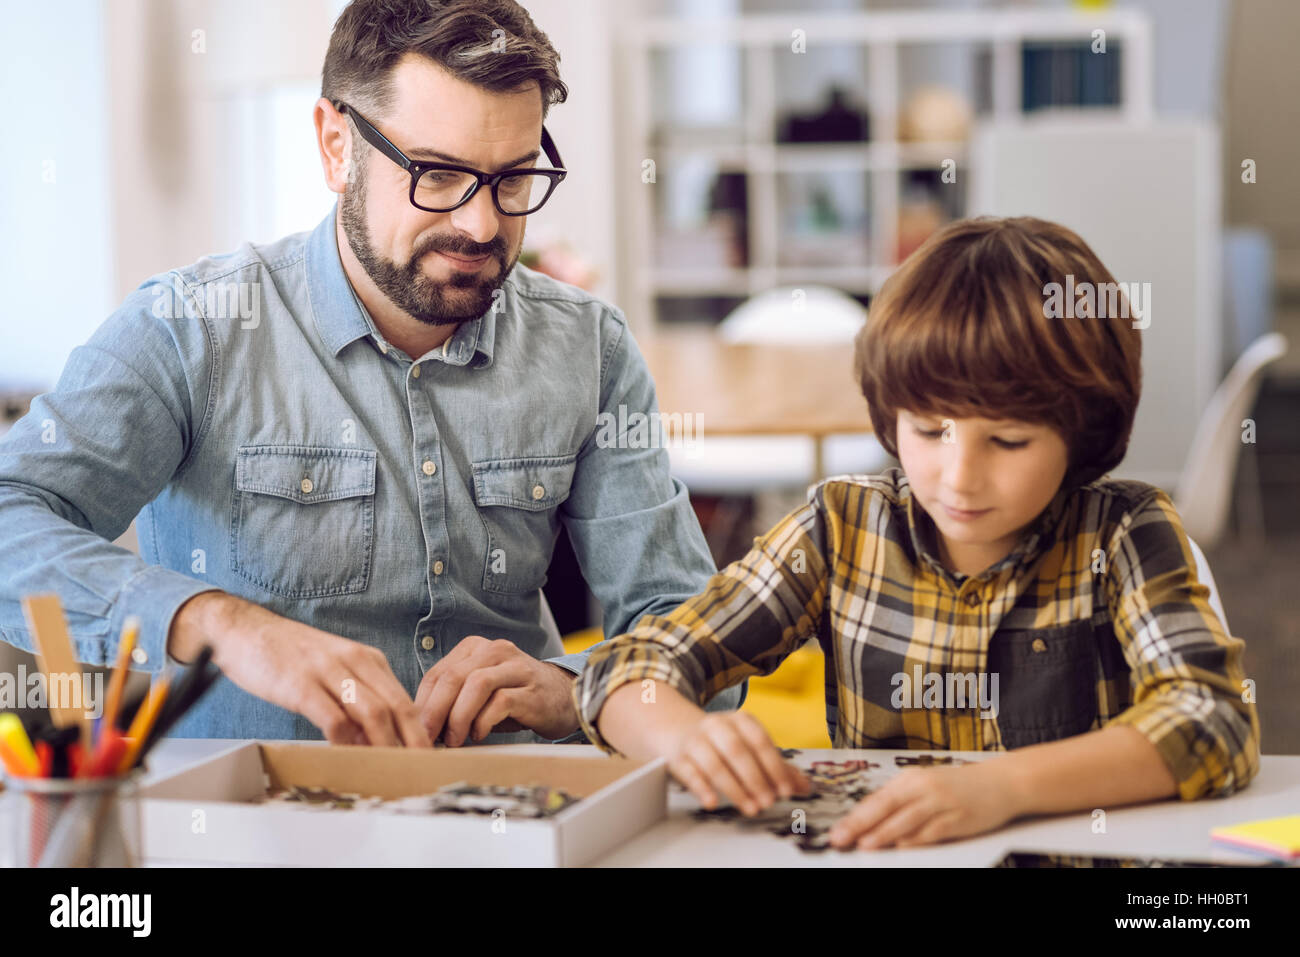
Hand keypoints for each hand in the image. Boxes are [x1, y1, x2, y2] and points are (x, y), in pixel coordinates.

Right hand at [168, 591, 429, 746]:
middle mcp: (355, 661)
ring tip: (392, 770)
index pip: (405, 699)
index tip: (429, 757)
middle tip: (421, 770)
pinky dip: (345, 741)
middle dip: (413, 742)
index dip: (420, 731)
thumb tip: (377, 737)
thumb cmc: (289, 655)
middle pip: (397, 707)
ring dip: (386, 745)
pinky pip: (333, 717)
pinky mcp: (301, 684)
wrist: (244, 629)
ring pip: (373, 712)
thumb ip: (357, 696)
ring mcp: (329, 671)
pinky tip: (348, 757)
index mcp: (368, 659)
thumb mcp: (334, 668)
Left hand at [415, 635, 578, 744]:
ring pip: (475, 685)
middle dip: (434, 711)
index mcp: (475, 648)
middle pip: (453, 677)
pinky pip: (500, 702)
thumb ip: (453, 700)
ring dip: (457, 717)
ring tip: (453, 740)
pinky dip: (483, 722)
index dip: (422, 704)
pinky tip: (478, 735)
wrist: (564, 697)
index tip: (414, 731)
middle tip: (426, 738)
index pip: (437, 673)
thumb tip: (420, 727)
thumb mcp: (480, 692)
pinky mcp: (531, 689)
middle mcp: (495, 650)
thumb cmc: (515, 698)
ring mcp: (516, 667)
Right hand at [662, 711, 810, 815]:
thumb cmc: (722, 742)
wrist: (678, 730)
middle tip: (769, 802)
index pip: (760, 741)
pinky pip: (689, 773)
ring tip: (750, 808)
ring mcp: (696, 740)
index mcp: (740, 720)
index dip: (774, 766)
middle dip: (756, 779)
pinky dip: (701, 788)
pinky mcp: (678, 757)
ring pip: (714, 764)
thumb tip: (805, 787)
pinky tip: (712, 803)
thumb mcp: (750, 747)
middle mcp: (717, 726)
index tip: (786, 790)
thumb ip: (777, 767)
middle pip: (737, 751)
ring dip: (734, 788)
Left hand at [828, 760, 1022, 849]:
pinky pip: (933, 830)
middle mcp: (923, 787)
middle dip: (860, 825)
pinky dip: (916, 839)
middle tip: (841, 838)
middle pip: (886, 807)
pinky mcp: (958, 818)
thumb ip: (899, 800)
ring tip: (866, 844)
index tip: (837, 830)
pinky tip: (902, 845)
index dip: (854, 816)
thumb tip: (868, 819)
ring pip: (906, 819)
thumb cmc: (959, 786)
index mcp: (910, 779)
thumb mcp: (925, 785)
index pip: (876, 799)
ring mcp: (941, 802)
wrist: (1000, 782)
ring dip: (884, 833)